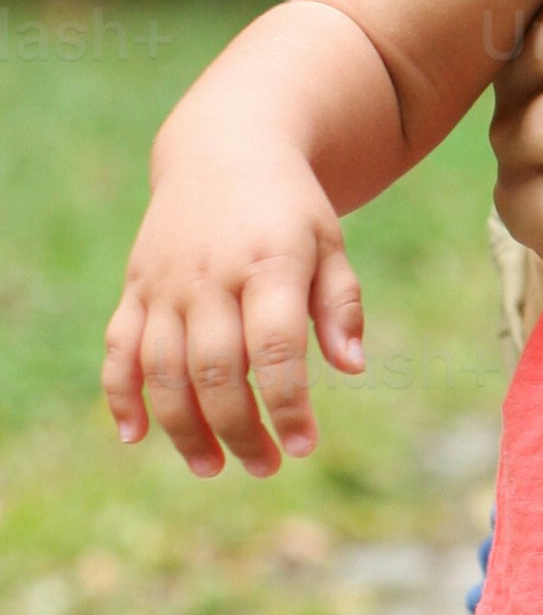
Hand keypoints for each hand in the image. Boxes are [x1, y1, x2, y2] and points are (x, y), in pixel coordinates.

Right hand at [104, 138, 360, 479]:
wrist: (224, 148)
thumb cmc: (290, 208)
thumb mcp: (329, 242)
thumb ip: (340, 304)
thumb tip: (351, 367)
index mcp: (269, 263)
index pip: (275, 348)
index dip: (287, 404)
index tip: (304, 446)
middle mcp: (210, 276)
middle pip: (215, 369)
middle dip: (238, 429)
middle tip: (265, 467)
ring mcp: (166, 283)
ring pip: (162, 369)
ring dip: (184, 427)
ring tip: (211, 467)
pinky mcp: (135, 287)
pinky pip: (118, 348)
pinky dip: (120, 394)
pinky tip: (135, 436)